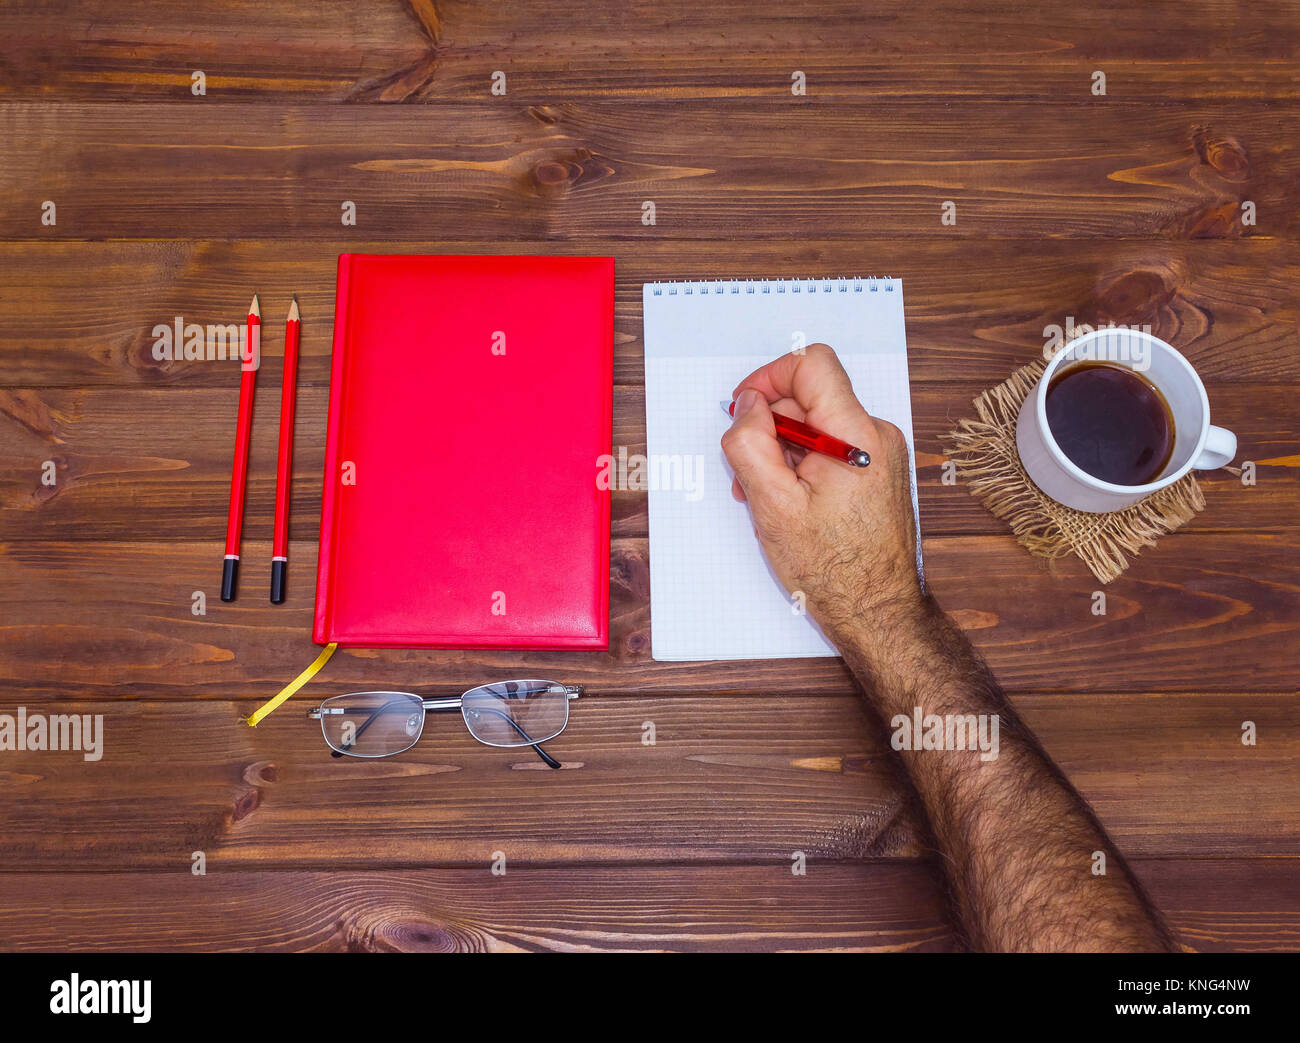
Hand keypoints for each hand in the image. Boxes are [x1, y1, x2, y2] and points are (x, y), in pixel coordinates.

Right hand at [720, 344, 921, 635]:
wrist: (878, 613)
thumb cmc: (831, 570)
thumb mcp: (772, 505)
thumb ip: (751, 444)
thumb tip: (748, 405)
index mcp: (856, 436)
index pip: (812, 365)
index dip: (768, 377)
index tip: (743, 408)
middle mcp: (877, 435)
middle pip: (809, 398)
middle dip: (768, 426)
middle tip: (745, 472)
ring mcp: (882, 454)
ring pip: (816, 425)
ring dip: (782, 451)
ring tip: (765, 496)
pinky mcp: (879, 471)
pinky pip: (831, 448)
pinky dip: (802, 465)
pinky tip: (789, 501)